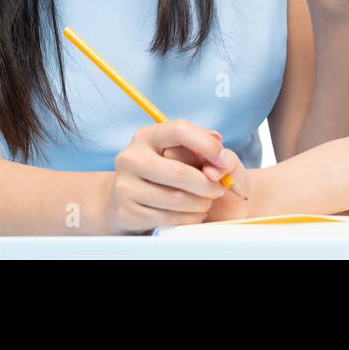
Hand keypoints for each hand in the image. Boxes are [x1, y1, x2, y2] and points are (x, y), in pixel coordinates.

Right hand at [101, 120, 241, 234]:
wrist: (126, 202)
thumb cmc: (163, 173)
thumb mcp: (178, 152)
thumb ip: (202, 145)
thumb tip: (220, 150)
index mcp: (146, 136)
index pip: (179, 131)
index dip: (205, 144)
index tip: (222, 159)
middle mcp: (131, 158)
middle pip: (178, 171)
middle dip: (206, 184)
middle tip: (218, 190)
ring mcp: (125, 186)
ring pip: (176, 199)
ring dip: (200, 204)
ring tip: (206, 203)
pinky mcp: (127, 212)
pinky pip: (168, 218)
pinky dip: (188, 219)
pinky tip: (192, 214)